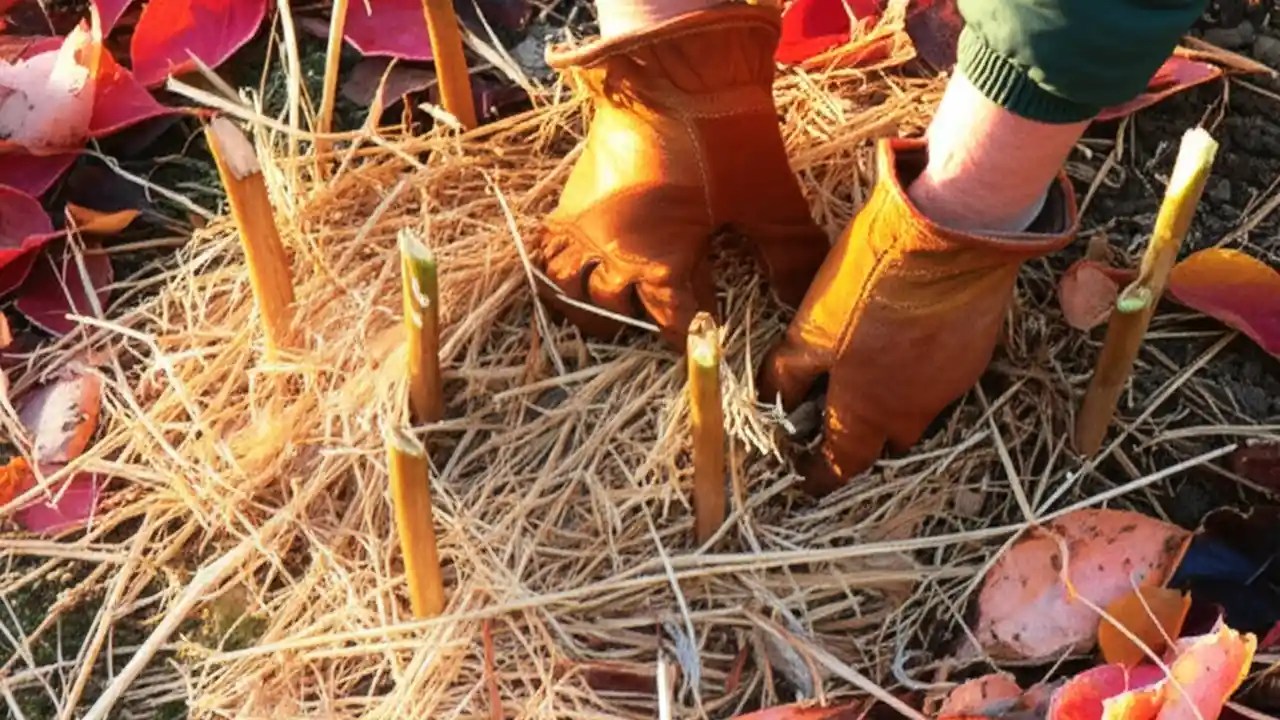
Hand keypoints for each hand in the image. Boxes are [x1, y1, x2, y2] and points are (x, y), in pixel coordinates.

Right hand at [537, 5, 827, 345]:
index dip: (690, 333)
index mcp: (659, 264)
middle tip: (656, 314)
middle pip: (611, 309)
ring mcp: (584, 224)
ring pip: (566, 283)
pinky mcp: (572, 194)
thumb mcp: (768, 198)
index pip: (670, 323)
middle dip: (635, 320)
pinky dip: (557, 259)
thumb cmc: (724, 136)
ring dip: (586, 299)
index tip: (707, 332)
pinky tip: (578, 259)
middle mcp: (612, 252)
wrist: (677, 71)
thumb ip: (787, 253)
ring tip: (609, 300)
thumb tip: (800, 298)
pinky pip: (548, 241)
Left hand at [759, 138, 1076, 493]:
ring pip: (916, 410)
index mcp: (866, 412)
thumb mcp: (812, 328)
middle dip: (859, 440)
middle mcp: (912, 411)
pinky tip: (905, 339)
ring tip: (870, 374)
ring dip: (891, 403)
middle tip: (837, 420)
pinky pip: (940, 378)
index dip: (821, 473)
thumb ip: (789, 373)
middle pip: (883, 441)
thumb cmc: (872, 284)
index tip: (809, 479)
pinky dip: (919, 370)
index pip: (841, 463)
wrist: (953, 236)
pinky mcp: (975, 351)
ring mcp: (950, 383)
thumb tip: (770, 401)